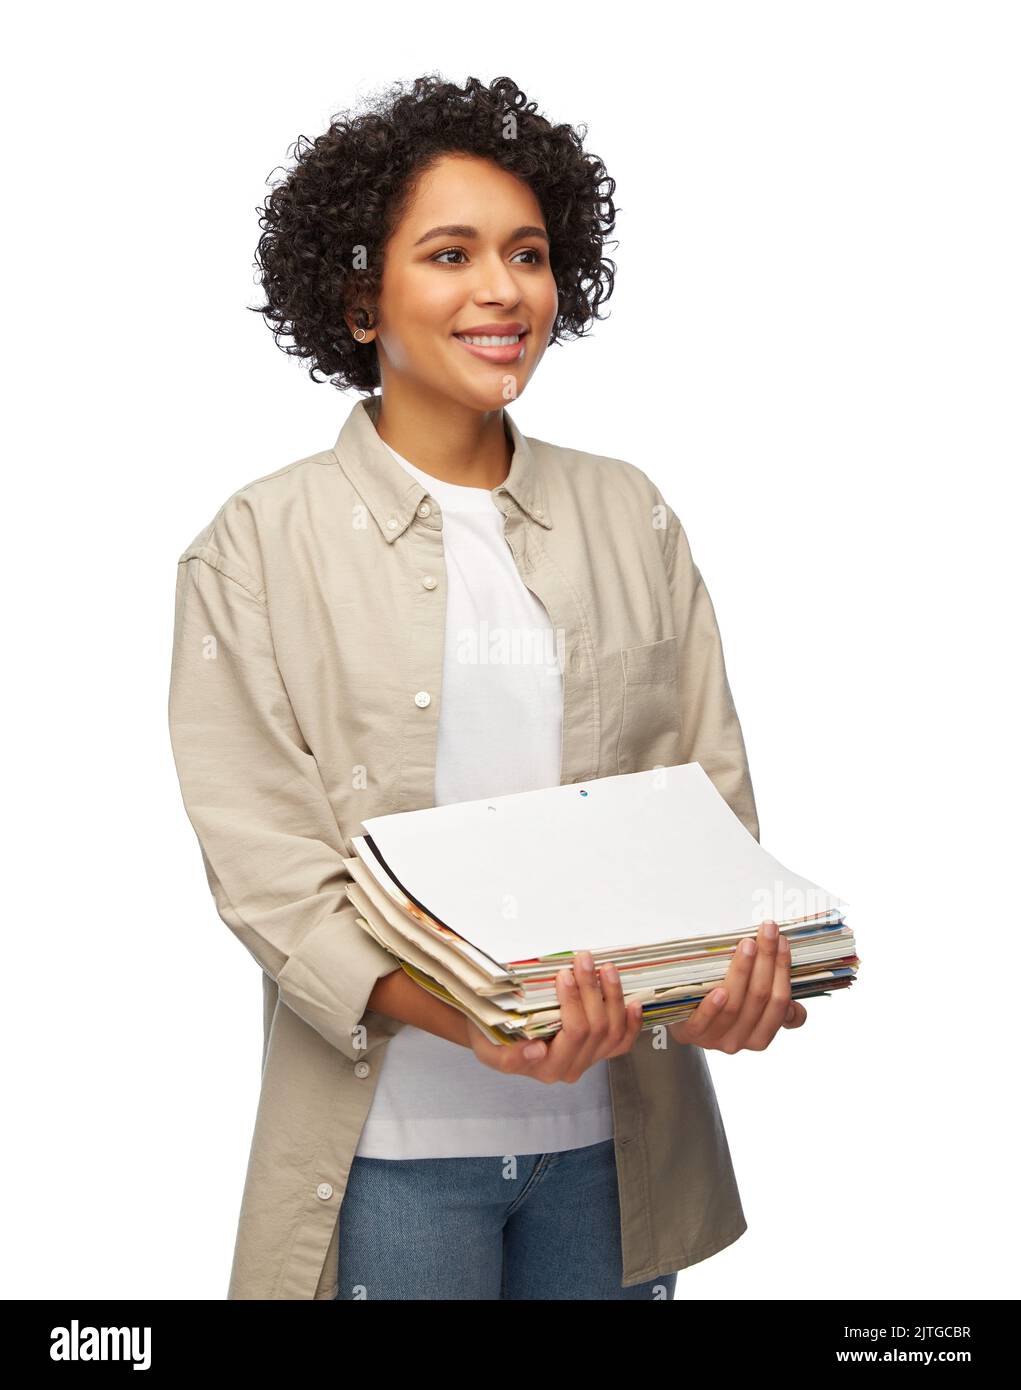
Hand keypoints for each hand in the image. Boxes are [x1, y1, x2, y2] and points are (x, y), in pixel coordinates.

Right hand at [466, 950, 643, 1082]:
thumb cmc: (494, 1037)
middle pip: (595, 1028)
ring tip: (605, 968)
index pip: (572, 1033)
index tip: (563, 975)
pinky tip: (634, 1002)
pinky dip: (632, 1023)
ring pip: (612, 1031)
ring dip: (612, 996)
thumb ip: (508, 1056)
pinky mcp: (599, 1053)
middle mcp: (569, 1068)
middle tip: (583, 959)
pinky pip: (623, 1043)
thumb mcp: (488, 1046)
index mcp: (545, 1067)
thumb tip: (537, 1051)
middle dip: (591, 988)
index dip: (573, 1002)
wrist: (500, 1038)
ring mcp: (587, 1061)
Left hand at [668, 919, 807, 1052]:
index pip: (780, 1001)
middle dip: (767, 959)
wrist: (682, 1022)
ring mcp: (718, 1037)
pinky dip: (714, 1005)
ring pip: (735, 1005)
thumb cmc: (719, 1008)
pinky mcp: (692, 1033)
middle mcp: (743, 1039)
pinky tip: (720, 990)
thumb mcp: (748, 1004)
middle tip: (768, 931)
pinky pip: (704, 1020)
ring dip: (743, 972)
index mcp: (762, 1033)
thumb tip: (788, 974)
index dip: (783, 971)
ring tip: (748, 945)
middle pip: (760, 996)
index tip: (782, 941)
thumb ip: (770, 995)